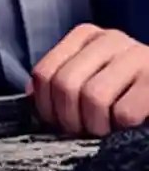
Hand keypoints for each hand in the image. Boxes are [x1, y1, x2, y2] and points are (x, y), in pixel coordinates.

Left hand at [30, 23, 148, 136]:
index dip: (45, 107)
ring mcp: (139, 56)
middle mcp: (111, 39)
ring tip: (107, 132)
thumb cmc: (128, 96)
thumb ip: (61, 84)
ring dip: (96, 126)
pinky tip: (130, 128)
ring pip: (93, 97)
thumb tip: (31, 96)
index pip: (44, 73)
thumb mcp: (92, 82)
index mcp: (87, 37)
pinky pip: (125, 112)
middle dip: (69, 119)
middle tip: (83, 134)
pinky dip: (123, 129)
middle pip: (65, 84)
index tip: (58, 124)